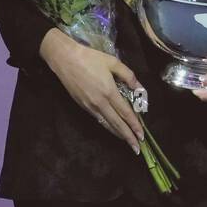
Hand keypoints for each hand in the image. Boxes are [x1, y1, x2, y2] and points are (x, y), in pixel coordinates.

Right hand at [38, 28, 143, 153]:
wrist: (65, 59)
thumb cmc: (90, 58)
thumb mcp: (112, 62)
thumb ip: (128, 75)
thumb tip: (139, 87)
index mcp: (109, 92)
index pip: (125, 113)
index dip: (134, 125)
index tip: (142, 135)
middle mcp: (100, 103)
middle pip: (117, 124)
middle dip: (128, 136)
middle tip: (137, 148)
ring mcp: (90, 106)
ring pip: (107, 124)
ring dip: (118, 134)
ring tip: (127, 142)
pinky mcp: (82, 106)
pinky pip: (98, 119)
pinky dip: (107, 126)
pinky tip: (112, 128)